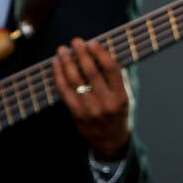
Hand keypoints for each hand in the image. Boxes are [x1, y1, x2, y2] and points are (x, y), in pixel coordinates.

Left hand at [52, 37, 132, 158]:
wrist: (110, 141)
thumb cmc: (118, 113)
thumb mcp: (126, 96)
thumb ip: (118, 77)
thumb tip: (103, 52)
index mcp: (121, 97)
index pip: (112, 69)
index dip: (101, 53)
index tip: (93, 42)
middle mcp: (106, 104)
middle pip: (92, 72)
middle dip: (82, 54)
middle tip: (76, 41)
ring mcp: (89, 110)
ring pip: (75, 80)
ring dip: (67, 62)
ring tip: (63, 50)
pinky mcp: (76, 114)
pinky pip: (64, 91)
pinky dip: (58, 75)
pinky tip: (56, 64)